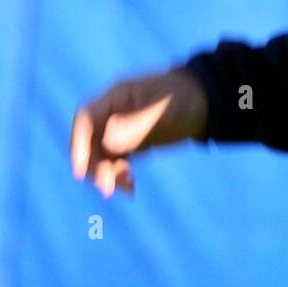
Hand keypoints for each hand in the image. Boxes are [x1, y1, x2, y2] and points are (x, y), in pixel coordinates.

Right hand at [69, 68, 208, 197]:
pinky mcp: (132, 141)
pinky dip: (119, 175)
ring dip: (108, 173)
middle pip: (91, 141)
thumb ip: (137, 126)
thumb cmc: (187, 99)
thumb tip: (107, 142)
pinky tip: (130, 188)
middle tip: (108, 189)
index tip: (80, 171)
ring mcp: (122, 127)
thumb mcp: (164, 113)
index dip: (78, 145)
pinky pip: (117, 160)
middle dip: (96, 166)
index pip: (86, 119)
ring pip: (102, 154)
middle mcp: (114, 112)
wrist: (209, 102)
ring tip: (127, 188)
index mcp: (117, 96)